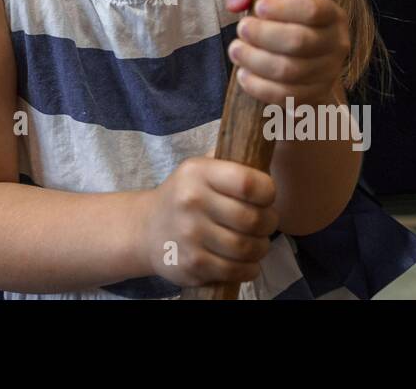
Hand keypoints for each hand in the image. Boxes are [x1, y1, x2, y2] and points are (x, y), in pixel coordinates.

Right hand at [138, 154, 279, 286]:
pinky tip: (245, 261)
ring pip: (247, 248)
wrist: (147, 229)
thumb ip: (231, 160)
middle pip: (252, 219)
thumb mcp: (200, 168)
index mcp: (197, 172)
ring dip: (261, 248)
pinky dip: (249, 268)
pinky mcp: (192, 264)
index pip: (248, 183)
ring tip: (256, 242)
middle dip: (268, 222)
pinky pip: (236, 271)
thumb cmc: (186, 195)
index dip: (268, 191)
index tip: (266, 196)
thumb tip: (266, 144)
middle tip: (265, 222)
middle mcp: (191, 202)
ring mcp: (190, 236)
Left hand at [224, 0, 349, 106]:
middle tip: (241, 29)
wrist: (295, 53)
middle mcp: (336, 42)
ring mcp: (328, 72)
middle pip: (298, 41)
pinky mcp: (315, 95)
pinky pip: (285, 96)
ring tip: (235, 50)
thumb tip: (236, 2)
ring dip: (254, 60)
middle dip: (261, 35)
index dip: (282, 8)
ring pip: (288, 71)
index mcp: (330, 12)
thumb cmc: (278, 14)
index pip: (312, 8)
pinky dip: (259, 87)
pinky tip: (243, 74)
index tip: (258, 7)